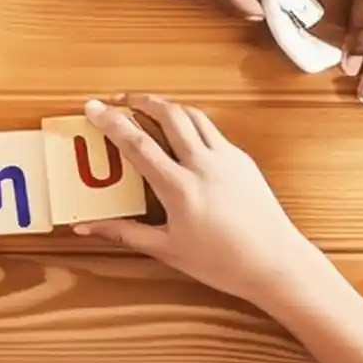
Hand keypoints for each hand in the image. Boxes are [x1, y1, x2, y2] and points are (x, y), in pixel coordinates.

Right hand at [75, 96, 319, 306]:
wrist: (276, 263)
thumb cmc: (222, 263)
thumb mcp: (167, 249)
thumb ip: (124, 233)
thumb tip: (86, 228)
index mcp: (179, 188)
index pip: (138, 144)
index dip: (112, 122)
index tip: (94, 107)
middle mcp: (203, 165)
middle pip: (167, 115)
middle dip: (140, 101)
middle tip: (121, 99)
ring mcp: (226, 158)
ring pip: (192, 115)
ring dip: (167, 106)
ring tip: (149, 107)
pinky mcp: (242, 159)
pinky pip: (212, 130)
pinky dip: (191, 122)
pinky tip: (183, 132)